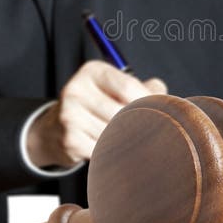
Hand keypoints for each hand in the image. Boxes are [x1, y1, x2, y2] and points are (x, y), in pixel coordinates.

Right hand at [25, 60, 167, 167]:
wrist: (58, 128)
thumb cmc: (98, 104)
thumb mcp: (116, 87)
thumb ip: (145, 88)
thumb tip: (164, 96)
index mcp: (93, 72)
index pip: (128, 87)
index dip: (149, 102)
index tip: (159, 111)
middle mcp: (76, 89)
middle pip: (122, 112)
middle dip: (140, 123)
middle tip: (151, 129)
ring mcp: (70, 115)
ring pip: (114, 133)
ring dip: (127, 138)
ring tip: (130, 137)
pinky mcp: (69, 140)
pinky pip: (103, 149)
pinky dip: (112, 150)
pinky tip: (111, 146)